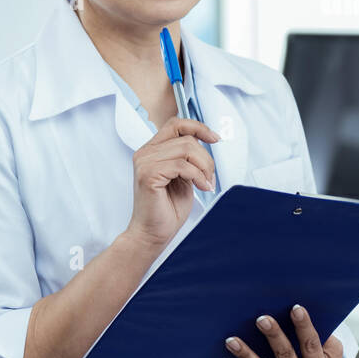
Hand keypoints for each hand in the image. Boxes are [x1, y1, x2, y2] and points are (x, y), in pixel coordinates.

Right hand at [125, 117, 219, 247]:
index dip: (197, 127)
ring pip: (187, 149)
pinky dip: (197, 176)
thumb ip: (187, 158)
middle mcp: (145, 153)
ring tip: (205, 184)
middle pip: (186, 139)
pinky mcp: (148, 175)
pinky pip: (182, 165)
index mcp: (152, 151)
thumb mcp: (183, 176)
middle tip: (209, 178)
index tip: (214, 138)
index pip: (175, 124)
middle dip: (206, 159)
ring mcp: (145, 163)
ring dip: (204, 168)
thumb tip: (205, 142)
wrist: (152, 233)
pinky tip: (201, 188)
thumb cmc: (166, 209)